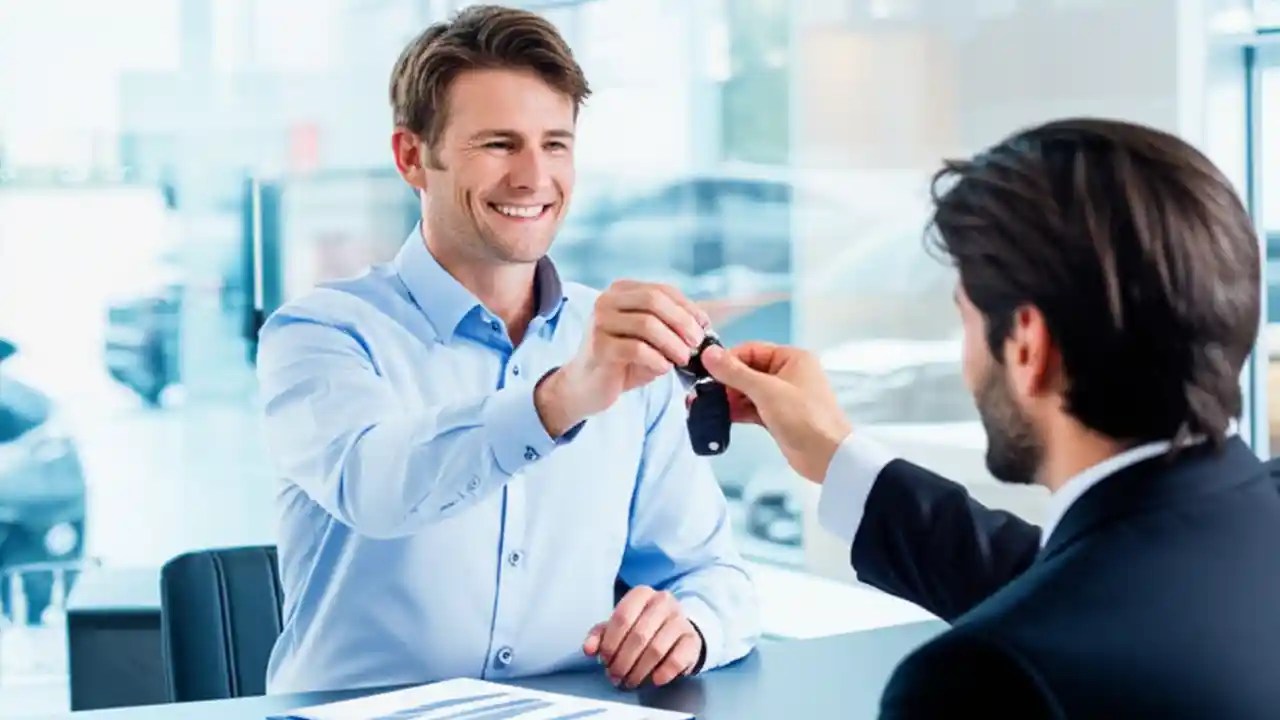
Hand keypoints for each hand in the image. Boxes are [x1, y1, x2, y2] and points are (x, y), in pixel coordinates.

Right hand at [536, 281, 708, 435]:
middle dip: (682, 321)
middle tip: (697, 343)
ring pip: (646, 324)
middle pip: (654, 300)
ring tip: (683, 359)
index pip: (662, 290)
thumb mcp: (651, 339)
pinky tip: (663, 368)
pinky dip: (656, 359)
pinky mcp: (598, 347)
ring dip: (672, 343)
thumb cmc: (624, 361)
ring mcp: (599, 322)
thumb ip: (673, 326)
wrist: (587, 387)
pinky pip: (636, 349)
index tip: (705, 326)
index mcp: (621, 291)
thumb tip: (713, 318)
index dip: (688, 307)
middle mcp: (607, 301)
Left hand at [582, 587, 701, 688]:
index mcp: (642, 594)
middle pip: (639, 635)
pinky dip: (663, 673)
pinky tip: (653, 679)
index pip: (622, 617)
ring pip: (656, 649)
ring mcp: (681, 619)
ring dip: (639, 671)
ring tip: (630, 681)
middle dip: (623, 661)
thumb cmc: (643, 628)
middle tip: (614, 677)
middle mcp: (663, 602)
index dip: (610, 642)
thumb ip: (600, 635)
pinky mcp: (693, 640)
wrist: (677, 632)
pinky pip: (677, 659)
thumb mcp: (618, 627)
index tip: (604, 660)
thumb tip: (589, 649)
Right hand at [699, 342, 852, 482]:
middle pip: (748, 371)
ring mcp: (783, 396)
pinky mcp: (779, 417)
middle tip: (702, 392)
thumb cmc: (805, 418)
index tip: (706, 370)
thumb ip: (735, 373)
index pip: (751, 350)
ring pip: (748, 391)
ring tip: (706, 406)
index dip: (728, 359)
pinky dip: (738, 411)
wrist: (828, 458)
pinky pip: (752, 408)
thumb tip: (709, 354)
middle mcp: (789, 374)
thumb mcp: (766, 391)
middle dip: (725, 382)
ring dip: (728, 398)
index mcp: (793, 358)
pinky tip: (721, 417)